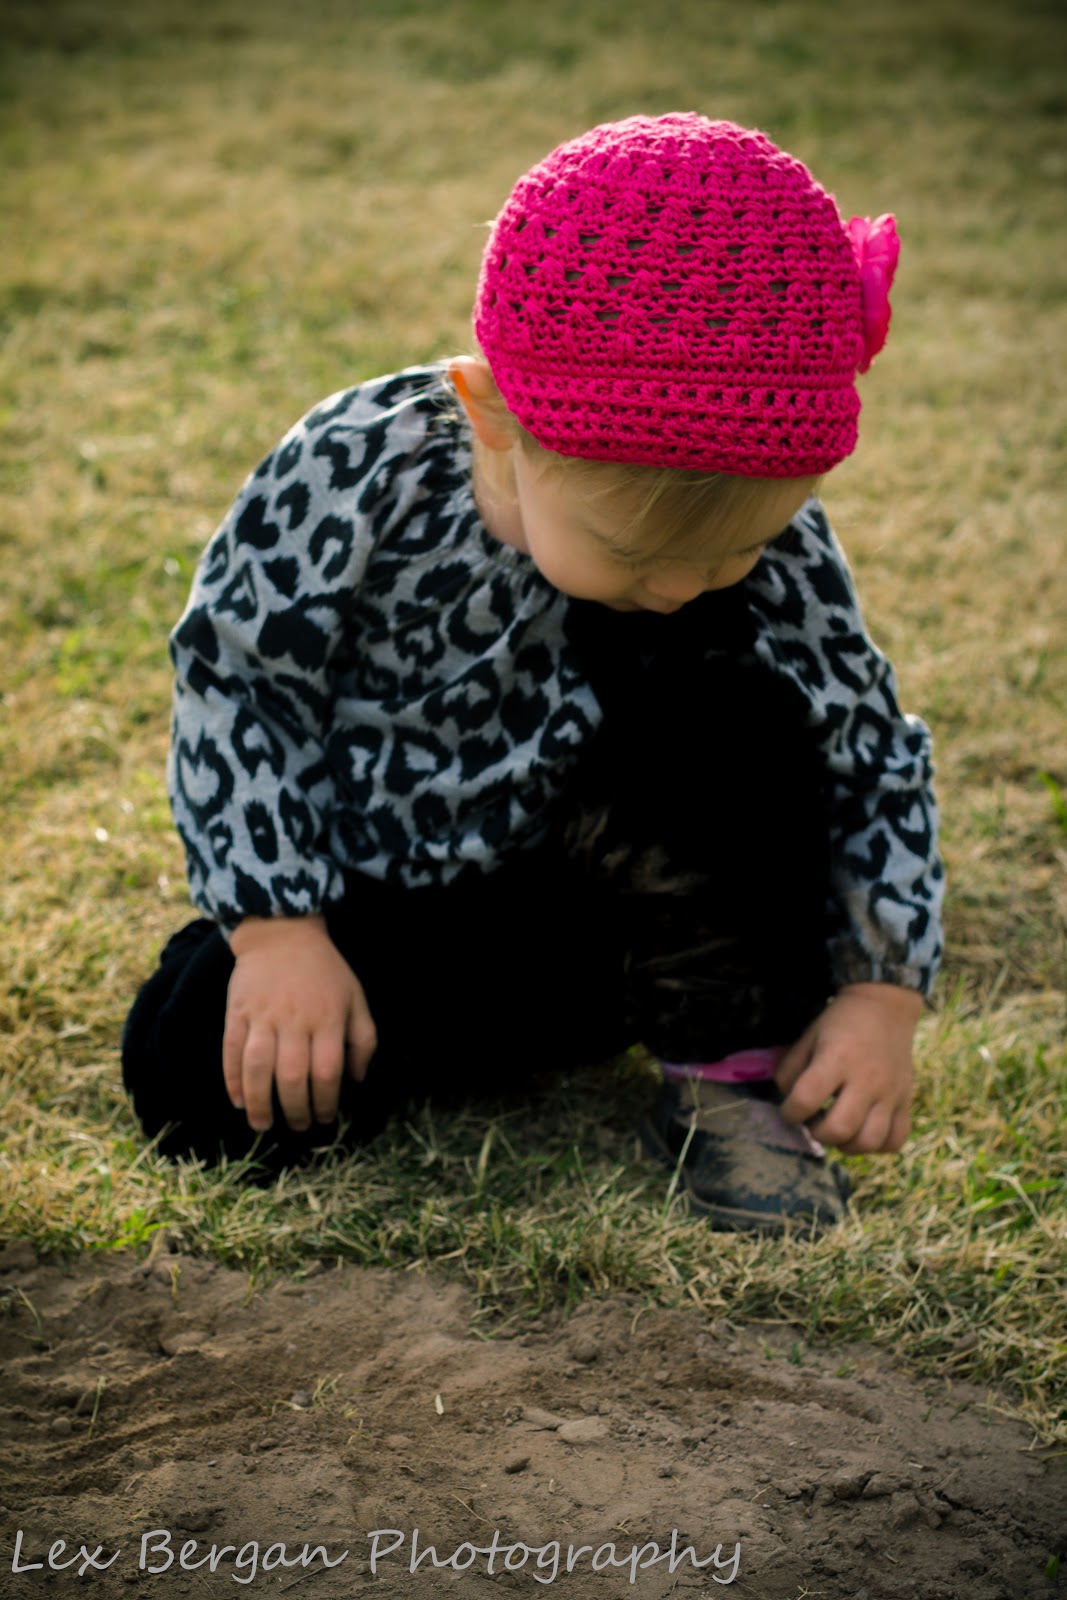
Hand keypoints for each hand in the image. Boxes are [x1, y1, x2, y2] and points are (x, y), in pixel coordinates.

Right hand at [223, 915, 377, 1133]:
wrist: (282, 932)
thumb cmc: (325, 970)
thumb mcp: (356, 998)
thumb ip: (363, 1039)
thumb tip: (356, 1079)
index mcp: (327, 1019)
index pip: (327, 1073)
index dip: (326, 1102)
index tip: (325, 1117)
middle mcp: (295, 1020)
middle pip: (291, 1076)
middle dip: (295, 1110)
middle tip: (298, 1126)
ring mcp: (262, 1016)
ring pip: (257, 1069)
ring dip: (259, 1103)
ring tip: (263, 1124)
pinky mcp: (237, 1012)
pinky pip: (231, 1051)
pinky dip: (233, 1080)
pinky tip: (239, 1100)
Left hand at [774, 983, 921, 1154]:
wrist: (886, 1007)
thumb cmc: (840, 1023)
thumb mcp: (808, 1037)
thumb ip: (790, 1070)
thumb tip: (788, 1102)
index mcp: (836, 1059)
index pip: (806, 1099)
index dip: (789, 1112)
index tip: (790, 1109)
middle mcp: (866, 1079)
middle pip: (840, 1128)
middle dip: (818, 1134)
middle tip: (815, 1122)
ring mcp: (890, 1093)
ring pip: (869, 1141)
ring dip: (847, 1145)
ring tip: (839, 1131)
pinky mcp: (906, 1101)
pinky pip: (896, 1140)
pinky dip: (878, 1146)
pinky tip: (864, 1132)